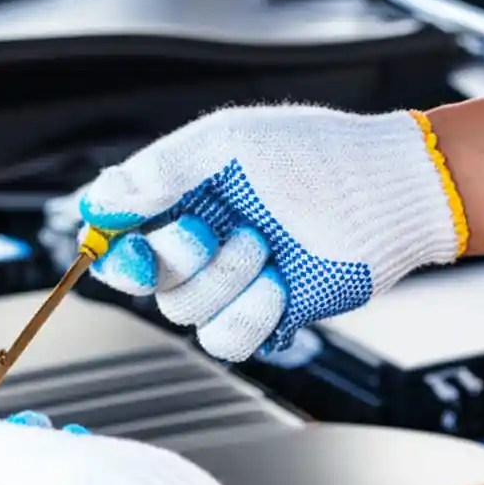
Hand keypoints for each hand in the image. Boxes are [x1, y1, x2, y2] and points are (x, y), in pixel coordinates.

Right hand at [79, 104, 467, 360]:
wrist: (385, 190)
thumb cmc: (313, 153)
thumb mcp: (224, 143)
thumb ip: (156, 173)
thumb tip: (98, 203)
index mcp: (178, 203)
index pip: (116, 241)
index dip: (112, 251)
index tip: (130, 244)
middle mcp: (198, 246)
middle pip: (145, 281)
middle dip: (179, 258)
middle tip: (217, 229)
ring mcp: (230, 285)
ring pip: (184, 313)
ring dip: (224, 280)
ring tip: (267, 246)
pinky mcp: (264, 316)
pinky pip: (226, 341)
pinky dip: (249, 316)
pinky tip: (278, 286)